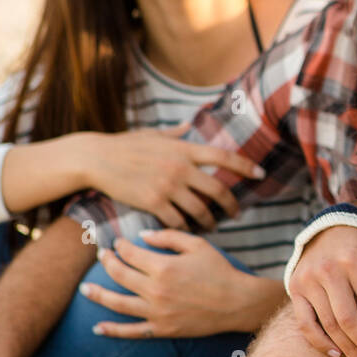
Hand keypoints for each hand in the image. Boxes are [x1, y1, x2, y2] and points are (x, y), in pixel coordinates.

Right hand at [79, 124, 265, 229]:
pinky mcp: (153, 202)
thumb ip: (174, 134)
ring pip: (200, 209)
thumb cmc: (123, 146)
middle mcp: (180, 167)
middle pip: (217, 189)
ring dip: (209, 221)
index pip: (223, 157)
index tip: (260, 174)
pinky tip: (188, 231)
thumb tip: (187, 125)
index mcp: (184, 149)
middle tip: (237, 214)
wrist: (95, 159)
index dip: (245, 166)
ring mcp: (168, 185)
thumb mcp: (152, 135)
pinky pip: (177, 220)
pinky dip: (185, 228)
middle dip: (231, 204)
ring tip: (212, 227)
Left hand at [84, 229, 276, 337]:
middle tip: (102, 256)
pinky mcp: (163, 329)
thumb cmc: (220, 270)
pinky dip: (113, 331)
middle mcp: (156, 290)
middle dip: (107, 263)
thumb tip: (141, 236)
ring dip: (98, 295)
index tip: (118, 243)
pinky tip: (98, 328)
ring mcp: (157, 312)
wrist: (238, 302)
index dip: (121, 246)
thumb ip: (168, 236)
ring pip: (118, 303)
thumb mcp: (198, 245)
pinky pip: (132, 332)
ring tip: (84, 289)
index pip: (130, 254)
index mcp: (164, 267)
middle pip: (120, 275)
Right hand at [286, 225, 356, 356]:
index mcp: (354, 262)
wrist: (327, 227)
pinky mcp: (294, 289)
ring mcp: (308, 281)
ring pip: (328, 325)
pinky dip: (319, 342)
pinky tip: (336, 354)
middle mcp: (328, 271)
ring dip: (347, 349)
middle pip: (350, 319)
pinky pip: (305, 324)